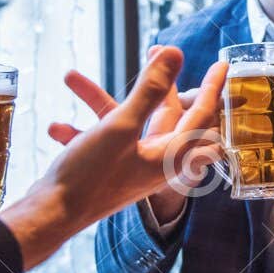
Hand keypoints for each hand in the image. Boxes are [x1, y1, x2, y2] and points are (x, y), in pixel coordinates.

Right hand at [0, 48, 225, 269]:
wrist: (51, 218)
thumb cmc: (89, 177)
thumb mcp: (121, 126)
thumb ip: (150, 89)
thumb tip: (176, 54)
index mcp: (170, 154)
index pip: (202, 114)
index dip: (212, 86)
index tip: (221, 64)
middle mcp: (156, 161)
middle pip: (170, 116)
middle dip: (160, 84)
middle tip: (159, 54)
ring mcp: (133, 164)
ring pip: (127, 122)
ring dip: (100, 100)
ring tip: (73, 77)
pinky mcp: (111, 168)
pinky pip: (103, 138)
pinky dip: (83, 127)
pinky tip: (56, 126)